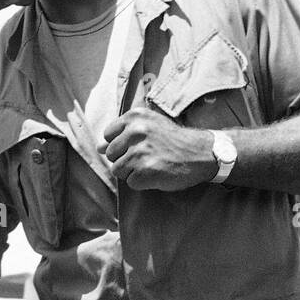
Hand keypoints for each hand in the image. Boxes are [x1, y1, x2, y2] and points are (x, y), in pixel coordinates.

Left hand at [101, 108, 218, 190]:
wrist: (201, 153)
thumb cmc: (172, 141)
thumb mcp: (149, 128)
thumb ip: (121, 135)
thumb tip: (98, 148)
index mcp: (134, 117)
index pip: (108, 136)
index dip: (121, 145)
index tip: (139, 145)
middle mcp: (136, 131)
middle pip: (110, 155)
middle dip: (125, 160)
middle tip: (148, 157)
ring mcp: (141, 151)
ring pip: (118, 170)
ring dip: (133, 173)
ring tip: (152, 165)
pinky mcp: (146, 171)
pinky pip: (131, 183)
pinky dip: (143, 183)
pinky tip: (158, 174)